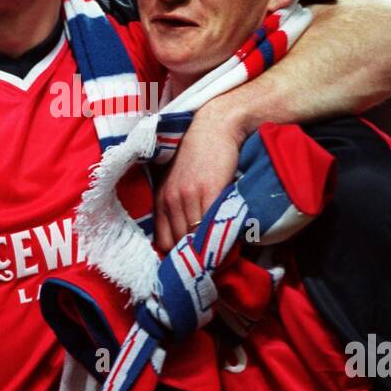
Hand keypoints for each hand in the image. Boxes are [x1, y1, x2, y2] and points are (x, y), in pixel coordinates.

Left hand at [155, 105, 245, 251]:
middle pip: (179, 244)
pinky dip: (220, 235)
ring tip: (222, 256)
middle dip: (194, 256)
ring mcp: (188, 195)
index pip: (163, 243)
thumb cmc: (199, 156)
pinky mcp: (209, 190)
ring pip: (195, 237)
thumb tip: (187, 238)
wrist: (214, 127)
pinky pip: (211, 223)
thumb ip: (177, 207)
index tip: (192, 262)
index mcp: (161, 200)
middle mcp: (170, 199)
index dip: (178, 255)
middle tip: (210, 263)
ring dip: (209, 249)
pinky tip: (229, 240)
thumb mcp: (178, 182)